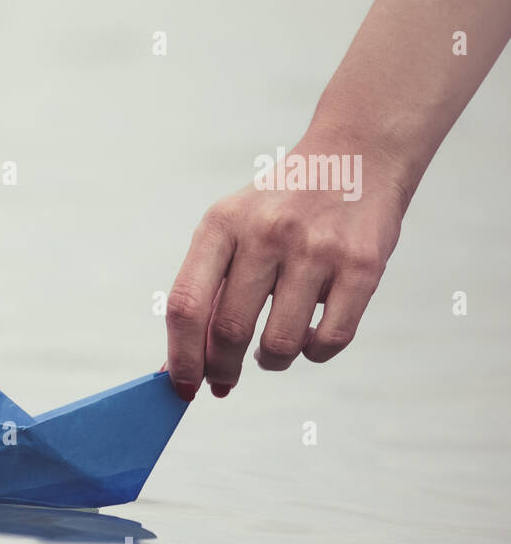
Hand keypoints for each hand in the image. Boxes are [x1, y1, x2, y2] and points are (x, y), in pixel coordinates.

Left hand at [165, 134, 411, 399]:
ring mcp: (317, 249)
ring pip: (280, 343)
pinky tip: (308, 338)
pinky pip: (329, 340)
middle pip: (229, 330)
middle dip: (222, 368)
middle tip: (224, 379)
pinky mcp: (362, 266)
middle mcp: (266, 233)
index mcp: (222, 224)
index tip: (183, 386)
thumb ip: (207, 289)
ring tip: (270, 350)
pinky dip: (313, 353)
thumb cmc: (281, 208)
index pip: (186, 304)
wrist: (356, 157)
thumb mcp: (232, 228)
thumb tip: (180, 365)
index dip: (180, 356)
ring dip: (270, 361)